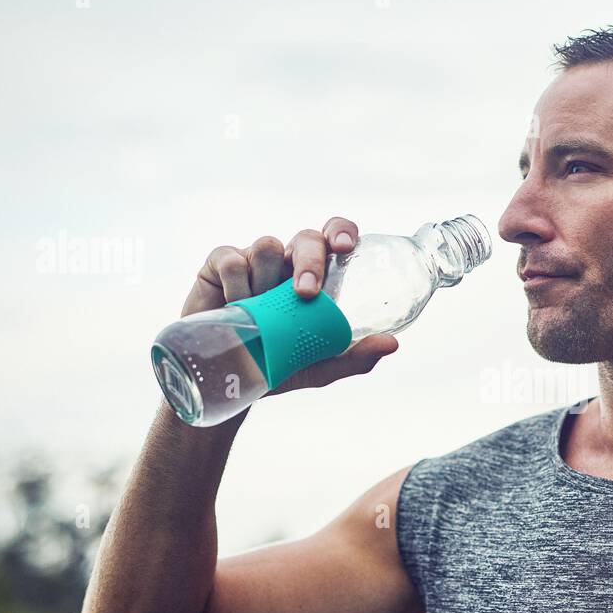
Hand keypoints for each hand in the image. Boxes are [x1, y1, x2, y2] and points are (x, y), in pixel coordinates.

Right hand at [180, 217, 398, 394]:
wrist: (225, 381)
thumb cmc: (278, 365)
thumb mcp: (321, 367)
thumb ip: (356, 357)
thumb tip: (392, 343)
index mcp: (317, 276)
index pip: (334, 237)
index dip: (341, 231)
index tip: (344, 248)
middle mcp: (287, 262)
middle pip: (306, 238)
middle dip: (309, 261)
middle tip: (306, 294)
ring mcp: (254, 260)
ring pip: (267, 245)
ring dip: (266, 281)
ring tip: (257, 313)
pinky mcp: (220, 264)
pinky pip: (232, 260)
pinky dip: (236, 285)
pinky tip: (234, 308)